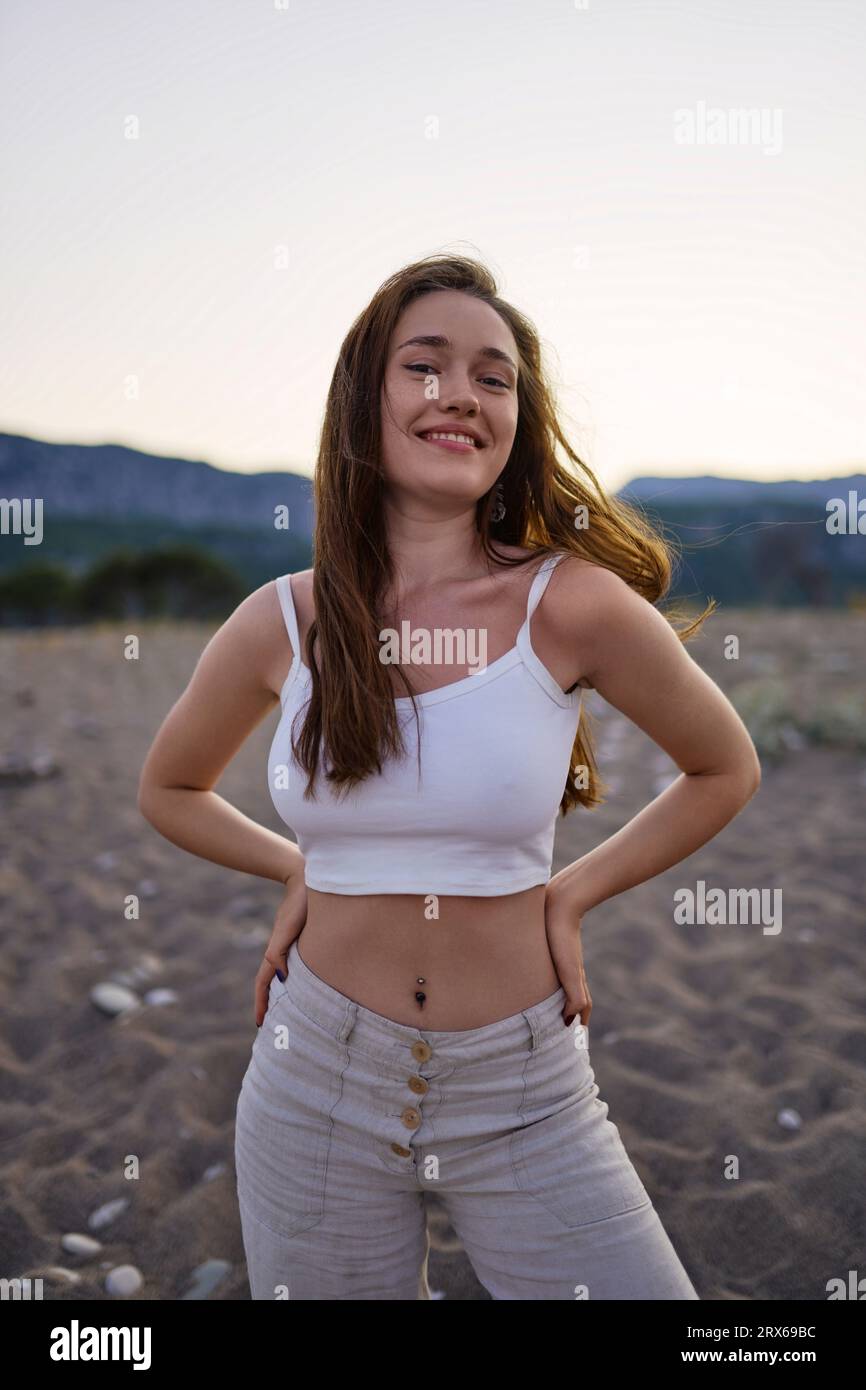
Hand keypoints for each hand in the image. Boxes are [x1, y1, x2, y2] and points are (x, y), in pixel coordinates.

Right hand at [254, 871, 307, 1026]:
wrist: (310, 878)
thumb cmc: (301, 903)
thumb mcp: (288, 929)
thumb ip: (280, 952)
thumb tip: (281, 978)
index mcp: (277, 950)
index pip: (265, 983)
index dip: (262, 1003)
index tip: (261, 1023)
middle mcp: (282, 949)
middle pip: (271, 982)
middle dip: (270, 1002)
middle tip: (272, 1025)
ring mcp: (291, 943)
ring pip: (283, 973)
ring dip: (282, 992)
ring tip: (286, 1010)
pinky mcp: (301, 936)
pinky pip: (295, 963)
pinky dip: (293, 977)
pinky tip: (301, 981)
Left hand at [544, 880, 591, 1027]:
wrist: (558, 902)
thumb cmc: (561, 937)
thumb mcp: (568, 969)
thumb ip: (574, 995)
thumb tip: (570, 1021)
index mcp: (574, 978)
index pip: (582, 1006)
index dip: (581, 1023)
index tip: (578, 1040)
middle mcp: (569, 970)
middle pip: (575, 997)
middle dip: (573, 1015)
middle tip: (565, 1032)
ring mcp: (560, 958)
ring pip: (563, 984)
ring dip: (561, 1000)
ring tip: (551, 1011)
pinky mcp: (549, 945)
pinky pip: (550, 970)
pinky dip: (549, 982)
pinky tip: (538, 979)